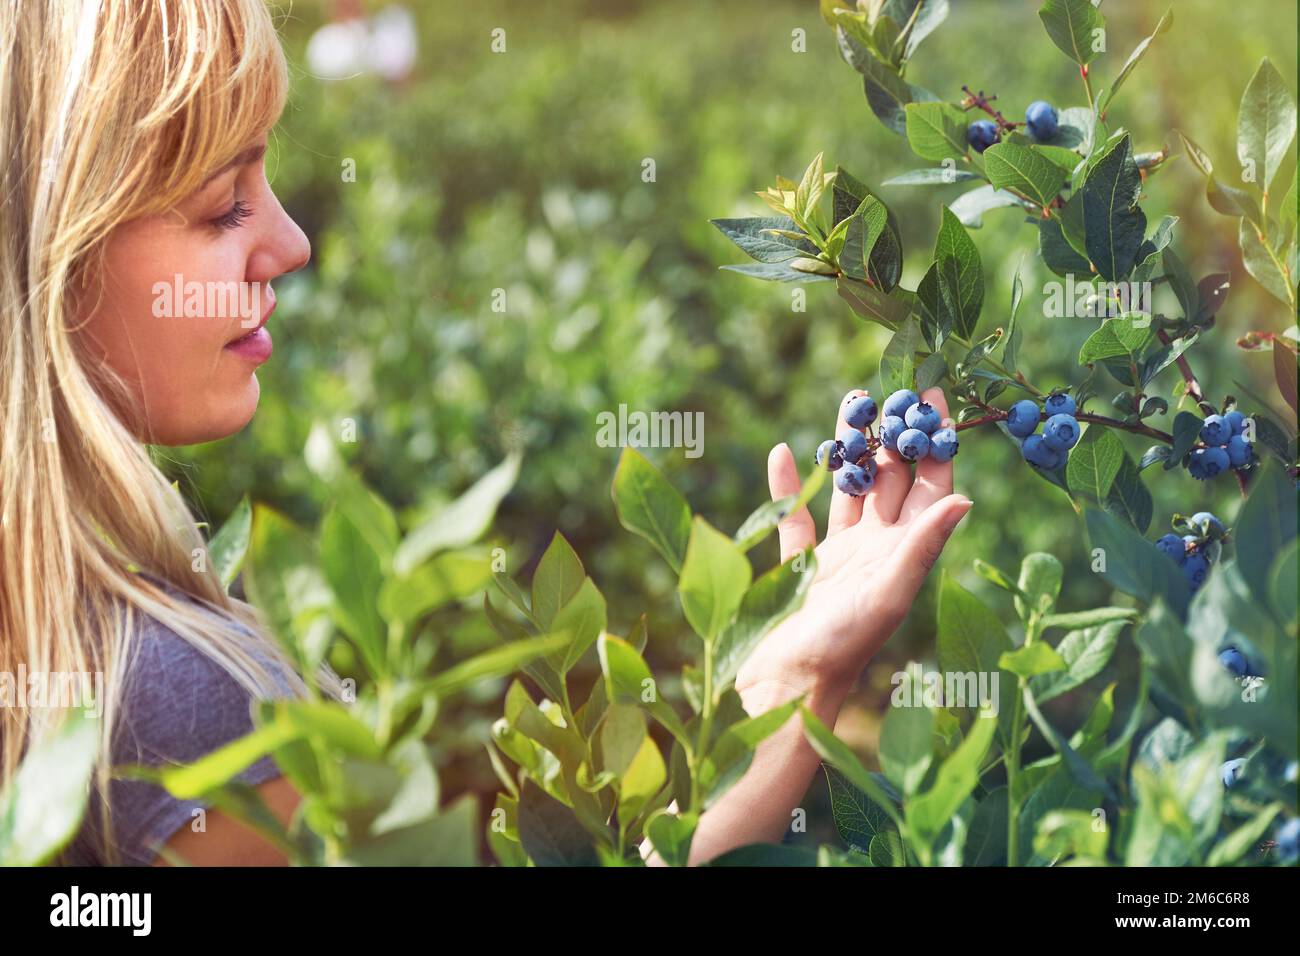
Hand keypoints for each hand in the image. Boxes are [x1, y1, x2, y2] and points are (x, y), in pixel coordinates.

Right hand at [734, 387, 971, 714]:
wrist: (786, 687)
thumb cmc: (841, 646)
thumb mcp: (889, 593)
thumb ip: (923, 544)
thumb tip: (965, 496)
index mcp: (903, 551)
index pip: (929, 485)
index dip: (935, 442)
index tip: (935, 396)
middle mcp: (876, 549)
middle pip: (890, 479)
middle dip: (892, 434)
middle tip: (890, 388)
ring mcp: (837, 557)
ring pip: (847, 490)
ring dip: (847, 450)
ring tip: (848, 405)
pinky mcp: (798, 567)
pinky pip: (794, 518)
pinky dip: (788, 487)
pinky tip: (782, 454)